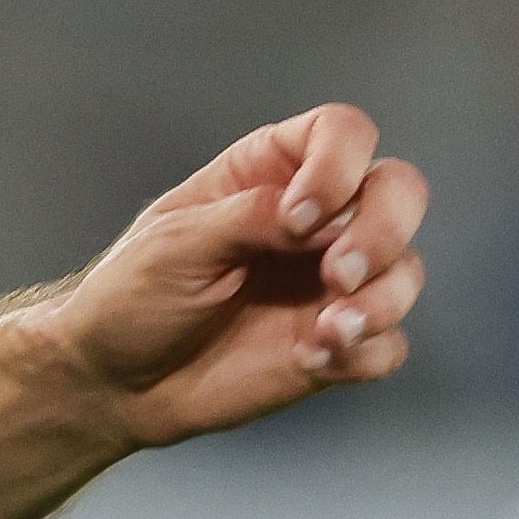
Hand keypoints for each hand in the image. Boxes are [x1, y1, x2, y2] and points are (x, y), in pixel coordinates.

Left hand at [43, 107, 429, 448]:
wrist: (113, 384)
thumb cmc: (131, 298)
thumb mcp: (175, 243)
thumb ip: (251, 218)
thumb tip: (324, 217)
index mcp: (273, 174)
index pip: (344, 134)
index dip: (339, 166)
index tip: (298, 218)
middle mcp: (316, 222)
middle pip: (399, 191)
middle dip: (384, 229)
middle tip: (336, 273)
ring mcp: (330, 284)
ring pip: (405, 271)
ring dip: (382, 300)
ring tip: (328, 331)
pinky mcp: (334, 344)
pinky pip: (388, 345)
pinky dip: (365, 352)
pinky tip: (312, 360)